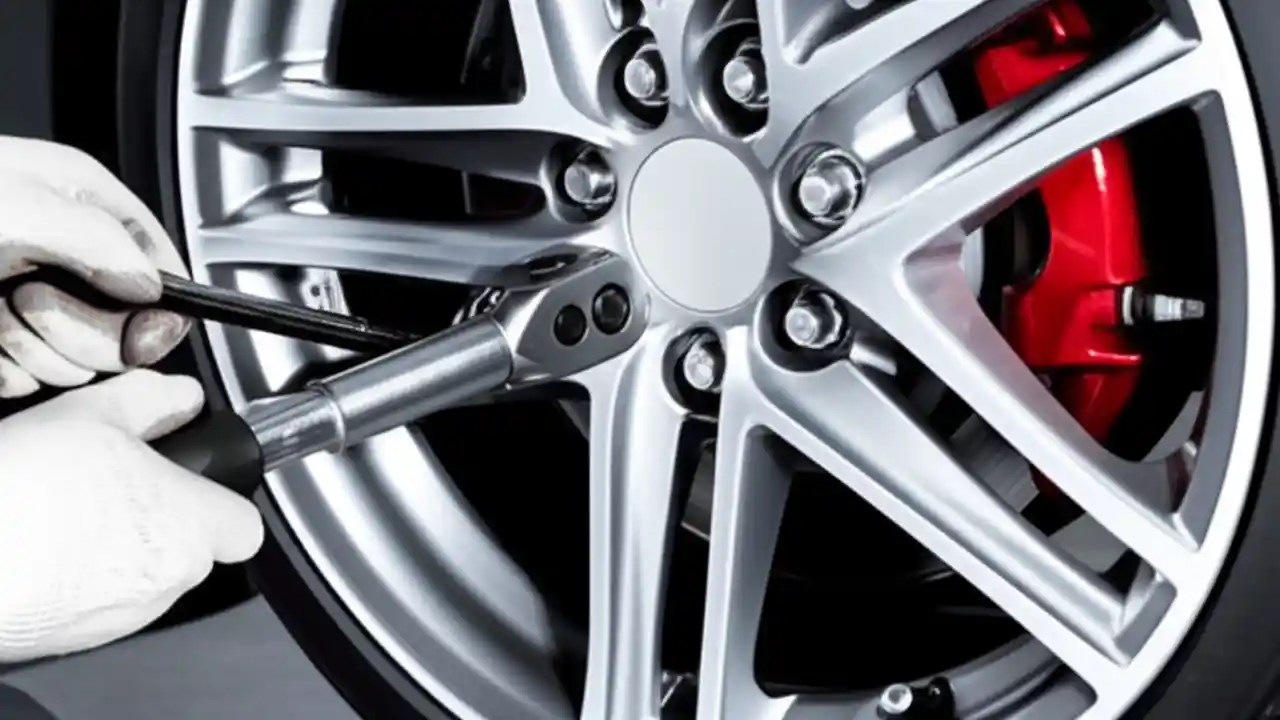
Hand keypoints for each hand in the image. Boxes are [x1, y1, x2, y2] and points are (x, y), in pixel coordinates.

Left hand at [0, 136, 189, 397]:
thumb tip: (151, 286)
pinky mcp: (3, 341)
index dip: (159, 311)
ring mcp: (33, 298)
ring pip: (83, 362)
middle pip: (129, 327)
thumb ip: (102, 243)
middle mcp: (66, 252)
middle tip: (28, 301)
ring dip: (39, 352)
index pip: (164, 268)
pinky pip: (35, 380)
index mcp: (84, 203)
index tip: (137, 337)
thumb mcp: (22, 209)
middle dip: (82, 332)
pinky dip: (11, 373)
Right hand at [0, 370, 263, 662]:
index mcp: (190, 525)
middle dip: (162, 521)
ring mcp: (122, 617)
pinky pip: (98, 606)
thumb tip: (181, 396)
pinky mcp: (75, 640)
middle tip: (114, 488)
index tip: (188, 482)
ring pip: (143, 580)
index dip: (218, 502)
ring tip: (67, 513)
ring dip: (120, 551)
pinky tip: (43, 547)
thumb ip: (150, 401)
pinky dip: (80, 581)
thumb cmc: (25, 487)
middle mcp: (167, 580)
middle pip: (192, 551)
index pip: (243, 526)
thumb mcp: (92, 414)